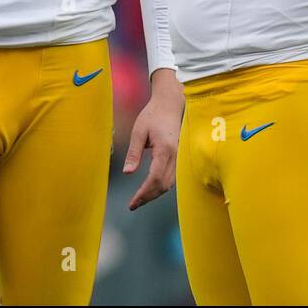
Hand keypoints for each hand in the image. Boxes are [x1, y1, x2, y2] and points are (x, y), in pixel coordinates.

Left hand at [124, 68, 183, 210]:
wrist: (170, 103)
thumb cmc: (153, 115)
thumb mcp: (139, 131)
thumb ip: (134, 153)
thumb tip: (127, 173)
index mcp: (165, 149)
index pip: (155, 178)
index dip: (144, 193)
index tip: (132, 202)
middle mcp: (175, 156)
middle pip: (164, 185)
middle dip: (148, 197)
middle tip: (133, 204)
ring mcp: (179, 157)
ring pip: (170, 183)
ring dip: (155, 193)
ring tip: (139, 199)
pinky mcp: (179, 157)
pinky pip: (172, 177)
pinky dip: (161, 186)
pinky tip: (151, 188)